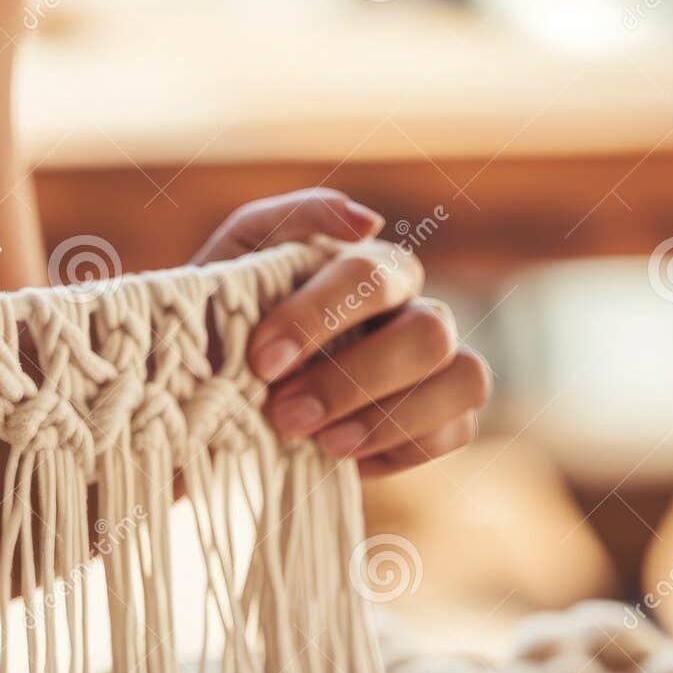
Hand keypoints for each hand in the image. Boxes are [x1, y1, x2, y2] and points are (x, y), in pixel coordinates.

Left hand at [194, 188, 490, 475]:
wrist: (207, 389)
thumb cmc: (225, 315)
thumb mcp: (236, 253)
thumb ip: (293, 217)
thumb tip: (366, 221)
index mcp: (369, 268)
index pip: (371, 276)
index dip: (319, 319)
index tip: (262, 362)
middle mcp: (413, 310)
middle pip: (430, 332)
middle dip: (352, 381)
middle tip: (284, 414)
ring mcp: (434, 367)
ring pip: (466, 377)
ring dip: (388, 417)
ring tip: (320, 442)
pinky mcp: (438, 419)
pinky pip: (457, 431)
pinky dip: (400, 448)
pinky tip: (339, 455)